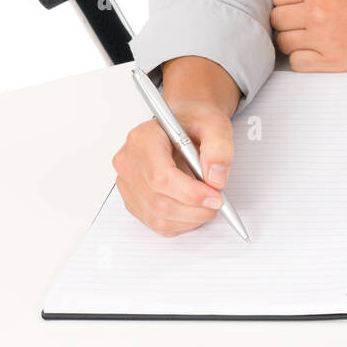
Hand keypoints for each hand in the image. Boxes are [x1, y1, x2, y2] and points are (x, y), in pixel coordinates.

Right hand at [112, 57, 239, 237]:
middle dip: (194, 209)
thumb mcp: (214, 124)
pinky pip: (156, 223)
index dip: (190, 193)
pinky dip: (181, 223)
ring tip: (208, 203)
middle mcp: (128, 161)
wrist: (184, 124)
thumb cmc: (194, 122)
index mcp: (143, 138)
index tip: (215, 197)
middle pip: (159, 201)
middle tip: (218, 202)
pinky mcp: (133, 200)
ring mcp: (127, 183)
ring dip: (190, 218)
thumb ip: (219, 148)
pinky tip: (194, 208)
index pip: (161, 177)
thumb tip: (216, 179)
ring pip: (158, 217)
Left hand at [270, 0, 346, 70]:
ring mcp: (325, 39)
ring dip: (293, 40)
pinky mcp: (335, 63)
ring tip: (312, 37)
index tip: (292, 3)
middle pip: (277, 19)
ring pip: (283, 43)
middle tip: (301, 20)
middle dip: (286, 19)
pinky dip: (303, 59)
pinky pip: (298, 64)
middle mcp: (318, 11)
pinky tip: (318, 51)